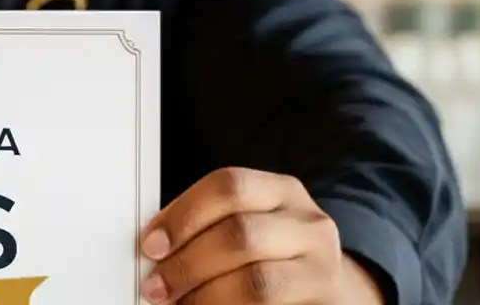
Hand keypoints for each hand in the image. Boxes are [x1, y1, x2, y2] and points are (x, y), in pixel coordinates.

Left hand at [138, 167, 381, 303]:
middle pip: (240, 235)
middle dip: (188, 264)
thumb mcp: (249, 223)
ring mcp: (324, 270)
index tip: (150, 246)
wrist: (329, 290)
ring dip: (205, 298)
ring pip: (256, 283)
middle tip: (156, 286)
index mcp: (282, 191)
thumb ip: (207, 227)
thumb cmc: (270, 254)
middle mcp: (310, 226)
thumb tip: (152, 249)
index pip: (228, 187)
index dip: (183, 215)